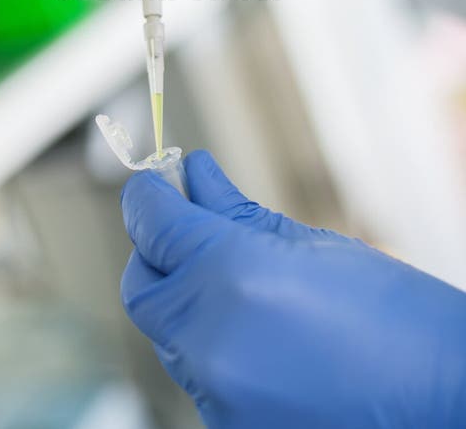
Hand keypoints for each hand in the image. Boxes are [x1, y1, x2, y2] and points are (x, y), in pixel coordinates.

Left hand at [121, 151, 465, 428]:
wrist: (447, 403)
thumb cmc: (397, 320)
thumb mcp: (314, 245)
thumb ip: (238, 211)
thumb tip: (197, 176)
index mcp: (229, 278)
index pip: (152, 225)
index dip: (148, 195)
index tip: (156, 181)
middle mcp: (208, 341)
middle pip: (144, 286)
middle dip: (157, 249)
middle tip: (191, 223)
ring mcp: (215, 395)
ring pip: (168, 332)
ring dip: (187, 297)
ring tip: (238, 278)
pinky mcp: (229, 427)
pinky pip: (197, 372)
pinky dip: (212, 342)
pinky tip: (256, 327)